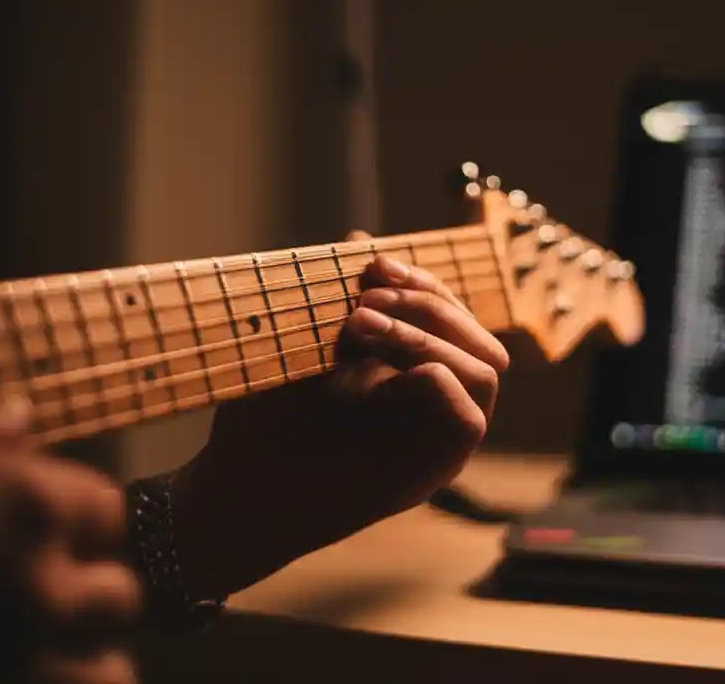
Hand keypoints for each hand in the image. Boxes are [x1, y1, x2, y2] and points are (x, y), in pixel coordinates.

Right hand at [0, 395, 138, 683]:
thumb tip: (24, 427)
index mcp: (24, 506)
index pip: (110, 514)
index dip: (76, 524)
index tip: (42, 532)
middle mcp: (33, 587)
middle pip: (116, 599)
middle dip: (79, 598)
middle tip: (26, 599)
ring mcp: (6, 662)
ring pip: (104, 679)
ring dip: (76, 665)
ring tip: (26, 654)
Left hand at [170, 233, 508, 599]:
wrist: (239, 487)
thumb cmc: (266, 418)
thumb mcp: (306, 340)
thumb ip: (340, 294)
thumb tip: (361, 237)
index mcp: (415, 371)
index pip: (453, 315)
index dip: (423, 282)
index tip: (373, 264)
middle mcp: (439, 404)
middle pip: (479, 337)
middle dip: (430, 303)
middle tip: (368, 298)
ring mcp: (441, 439)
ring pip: (486, 369)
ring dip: (427, 334)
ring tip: (361, 326)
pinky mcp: (436, 470)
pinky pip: (470, 414)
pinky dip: (435, 377)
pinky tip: (380, 370)